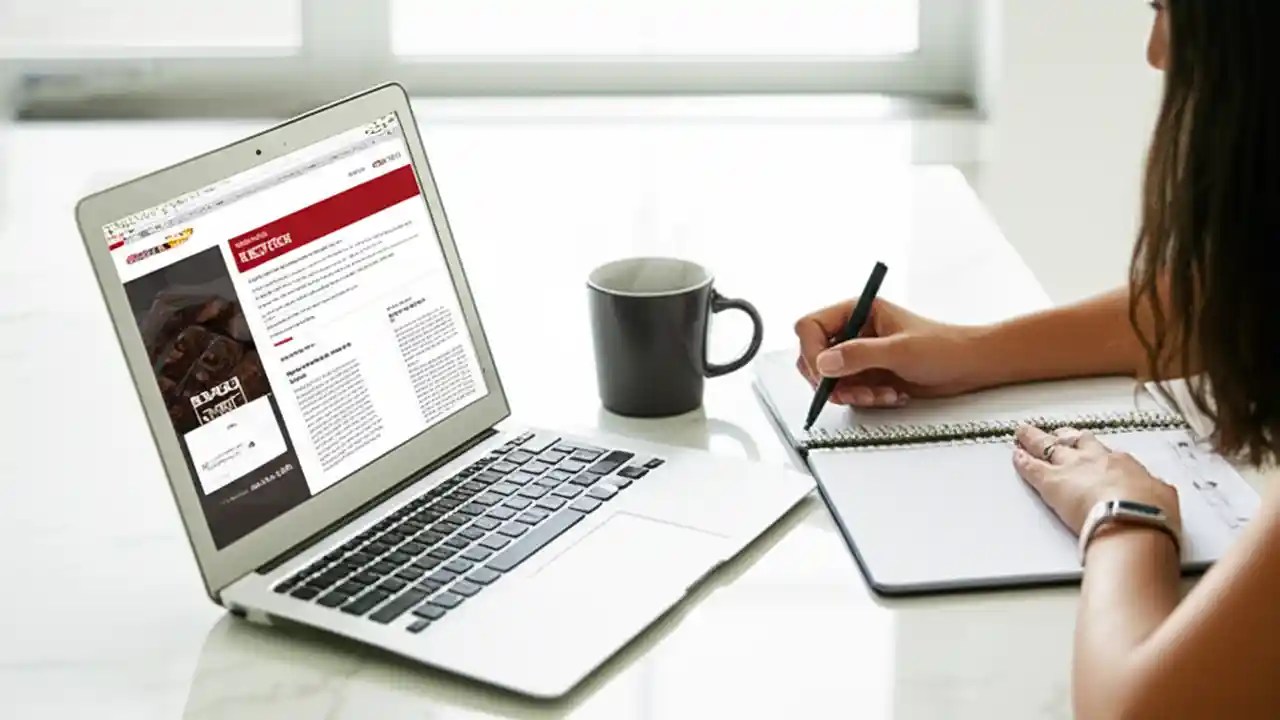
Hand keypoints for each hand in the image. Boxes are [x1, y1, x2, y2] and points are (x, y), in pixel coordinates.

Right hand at [793, 298, 986, 406]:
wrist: (969, 366)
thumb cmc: (943, 347)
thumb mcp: (900, 350)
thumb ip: (859, 355)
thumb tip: (824, 363)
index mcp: (857, 312)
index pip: (810, 327)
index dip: (811, 352)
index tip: (825, 374)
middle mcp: (853, 332)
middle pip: (814, 356)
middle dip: (831, 380)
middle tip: (851, 391)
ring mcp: (859, 355)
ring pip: (830, 380)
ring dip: (852, 393)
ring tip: (879, 393)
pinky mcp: (867, 375)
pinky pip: (848, 392)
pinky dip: (865, 399)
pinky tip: (890, 394)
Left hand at [1012, 425, 1181, 536]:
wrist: (1133, 518)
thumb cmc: (1151, 512)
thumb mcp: (1164, 498)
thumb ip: (1157, 492)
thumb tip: (1161, 492)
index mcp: (1122, 463)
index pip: (1103, 452)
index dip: (1092, 449)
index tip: (1087, 447)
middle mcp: (1094, 460)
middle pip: (1073, 441)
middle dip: (1062, 436)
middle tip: (1055, 433)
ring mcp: (1071, 468)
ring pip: (1048, 447)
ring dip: (1034, 439)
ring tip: (1022, 433)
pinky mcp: (1051, 482)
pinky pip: (1032, 467)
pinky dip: (1022, 461)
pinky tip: (1015, 456)